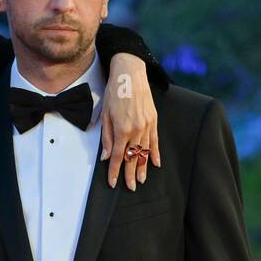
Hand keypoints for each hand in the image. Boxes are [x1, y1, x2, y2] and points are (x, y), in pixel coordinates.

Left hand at [102, 55, 160, 190]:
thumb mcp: (105, 115)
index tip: (112, 183)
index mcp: (122, 130)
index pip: (117, 157)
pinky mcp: (153, 120)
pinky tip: (155, 163)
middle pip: (132, 158)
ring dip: (143, 167)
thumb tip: (106, 156)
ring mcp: (146, 125)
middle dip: (130, 174)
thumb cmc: (114, 92)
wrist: (130, 73)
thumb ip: (106, 137)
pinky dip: (154, 153)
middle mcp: (135, 130)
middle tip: (131, 187)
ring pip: (144, 152)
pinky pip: (154, 141)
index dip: (114, 171)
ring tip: (141, 180)